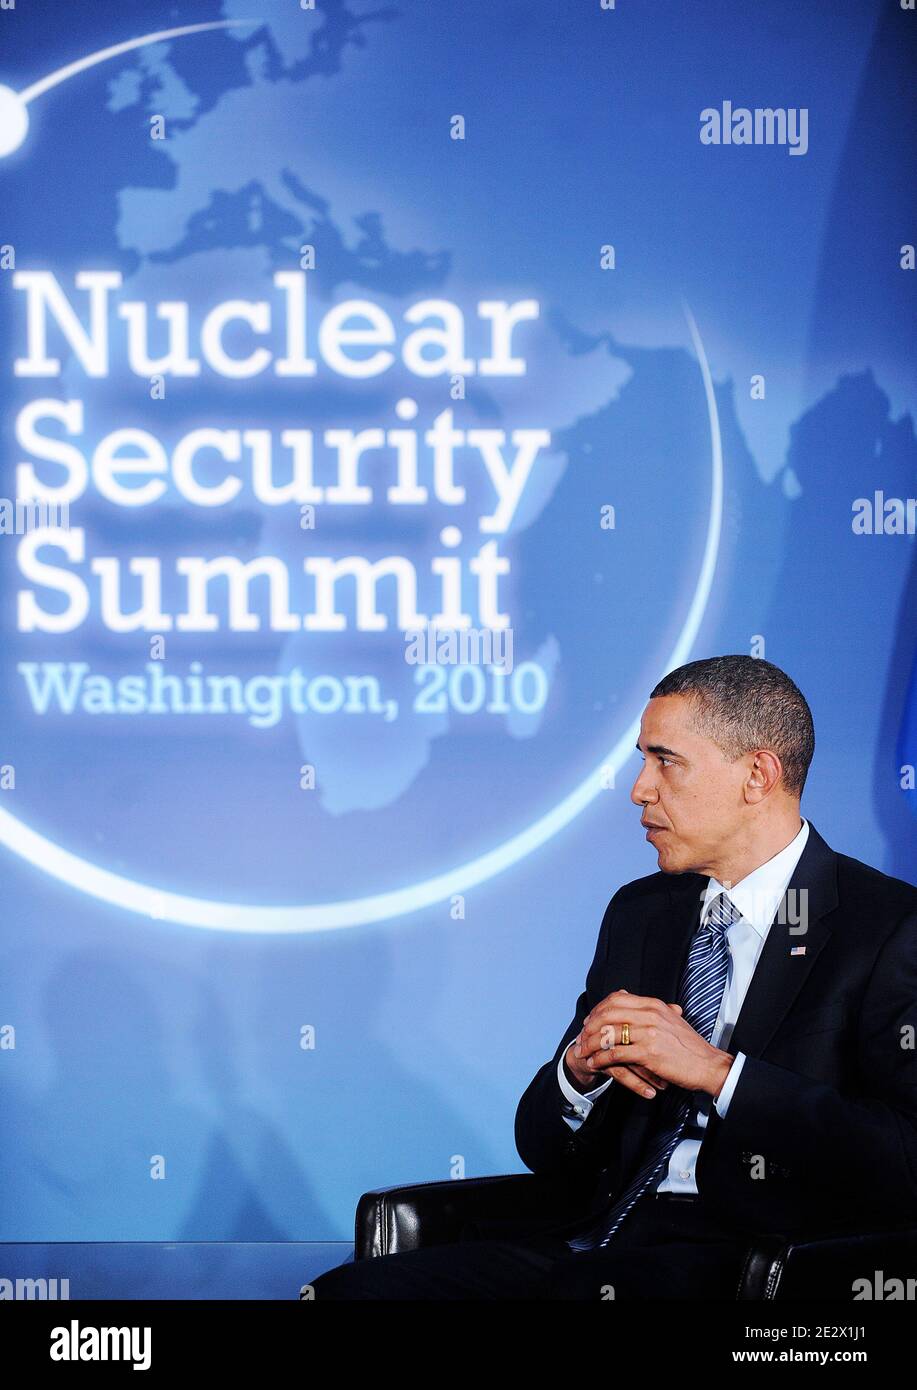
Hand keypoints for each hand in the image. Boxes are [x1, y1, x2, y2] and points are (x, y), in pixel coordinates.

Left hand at [574, 989, 733, 1098]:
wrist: (708, 1065)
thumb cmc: (689, 1046)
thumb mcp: (670, 1019)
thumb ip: (650, 1010)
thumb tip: (627, 997)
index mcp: (654, 1005)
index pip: (616, 999)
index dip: (598, 1009)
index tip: (589, 1021)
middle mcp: (649, 1014)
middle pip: (607, 1014)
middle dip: (589, 1026)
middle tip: (581, 1038)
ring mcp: (648, 1033)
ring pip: (607, 1033)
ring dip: (591, 1044)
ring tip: (583, 1053)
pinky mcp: (648, 1053)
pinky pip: (615, 1053)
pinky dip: (601, 1059)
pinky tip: (595, 1064)